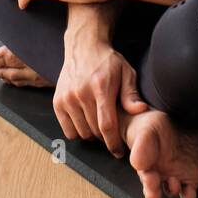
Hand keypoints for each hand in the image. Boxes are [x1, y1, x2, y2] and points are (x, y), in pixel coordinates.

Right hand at [54, 37, 148, 156]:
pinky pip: (68, 130)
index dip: (113, 143)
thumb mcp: (126, 72)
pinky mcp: (57, 101)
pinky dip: (77, 131)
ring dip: (91, 135)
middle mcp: (81, 93)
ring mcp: (67, 98)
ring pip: (81, 133)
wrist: (84, 46)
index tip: (118, 151)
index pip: (106, 125)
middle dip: (105, 138)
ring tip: (98, 124)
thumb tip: (140, 110)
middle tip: (111, 132)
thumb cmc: (108, 61)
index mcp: (101, 88)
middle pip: (94, 131)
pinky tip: (85, 122)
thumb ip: (131, 94)